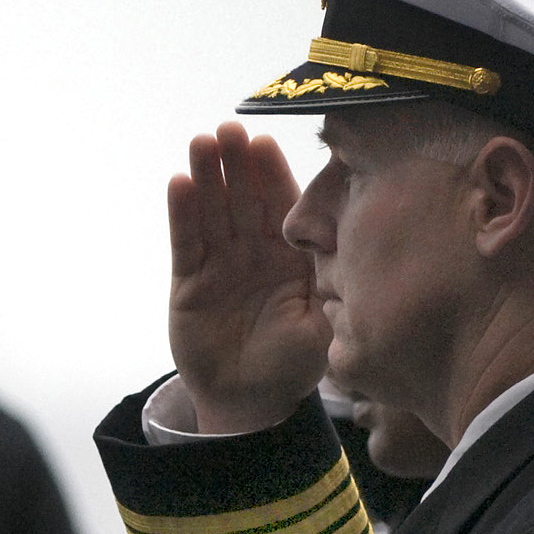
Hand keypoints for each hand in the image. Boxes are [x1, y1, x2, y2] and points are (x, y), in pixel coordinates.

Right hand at [166, 122, 329, 433]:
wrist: (249, 402)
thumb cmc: (292, 366)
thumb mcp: (325, 327)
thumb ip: (335, 289)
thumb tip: (354, 249)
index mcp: (290, 256)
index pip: (280, 206)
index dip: (271, 175)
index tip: (264, 144)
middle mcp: (253, 252)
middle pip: (243, 199)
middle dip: (236, 164)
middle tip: (229, 130)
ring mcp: (219, 265)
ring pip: (212, 212)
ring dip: (206, 178)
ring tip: (201, 144)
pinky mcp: (189, 283)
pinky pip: (186, 243)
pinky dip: (182, 214)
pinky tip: (179, 183)